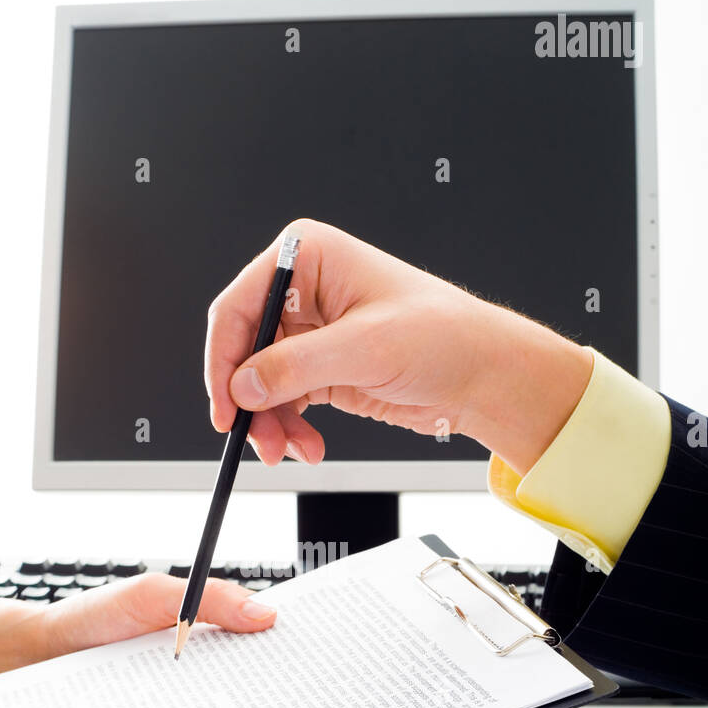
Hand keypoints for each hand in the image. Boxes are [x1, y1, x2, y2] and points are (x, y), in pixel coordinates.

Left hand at [0, 574, 276, 706]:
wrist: (24, 665)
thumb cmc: (86, 624)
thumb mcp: (147, 596)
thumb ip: (205, 597)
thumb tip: (265, 612)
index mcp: (203, 641)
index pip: (262, 653)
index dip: (293, 660)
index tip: (320, 667)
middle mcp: (196, 684)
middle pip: (254, 699)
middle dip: (280, 704)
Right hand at [205, 218, 592, 475]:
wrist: (483, 374)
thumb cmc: (444, 336)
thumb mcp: (366, 348)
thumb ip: (297, 365)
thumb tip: (244, 385)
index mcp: (308, 257)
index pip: (240, 306)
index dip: (225, 359)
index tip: (225, 405)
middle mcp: (303, 290)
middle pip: (245, 351)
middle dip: (250, 401)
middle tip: (256, 440)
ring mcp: (310, 332)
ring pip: (260, 383)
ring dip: (270, 423)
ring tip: (290, 450)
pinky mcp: (320, 368)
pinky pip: (283, 401)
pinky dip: (289, 428)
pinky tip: (307, 445)